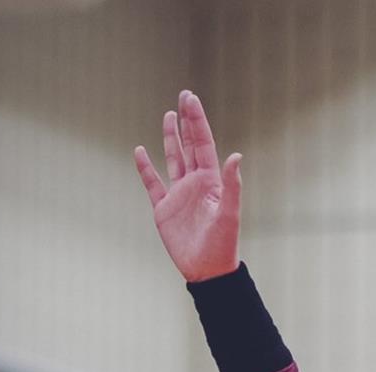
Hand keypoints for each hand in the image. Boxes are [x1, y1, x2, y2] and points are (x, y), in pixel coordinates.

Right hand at [133, 90, 242, 282]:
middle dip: (186, 121)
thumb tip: (236, 155)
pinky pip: (152, 183)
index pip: (203, 143)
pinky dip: (145, 168)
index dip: (196, 120)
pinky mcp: (164, 209)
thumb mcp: (229, 213)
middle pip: (189, 145)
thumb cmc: (223, 244)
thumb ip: (232, 184)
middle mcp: (195, 184)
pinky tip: (139, 151)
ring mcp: (179, 195)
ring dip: (170, 138)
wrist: (207, 270)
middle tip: (184, 96)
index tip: (190, 97)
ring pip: (173, 159)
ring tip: (169, 115)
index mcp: (211, 181)